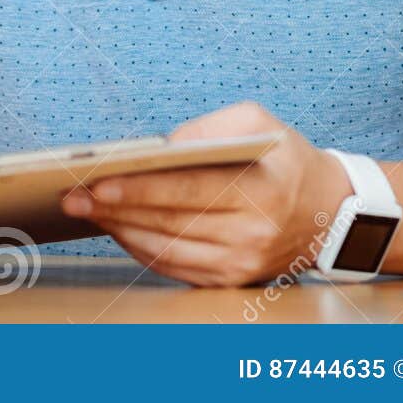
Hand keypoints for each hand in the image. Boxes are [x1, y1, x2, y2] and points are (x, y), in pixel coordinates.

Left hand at [60, 102, 351, 286]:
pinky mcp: (231, 280)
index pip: (188, 191)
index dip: (139, 189)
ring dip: (120, 231)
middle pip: (169, 223)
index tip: (97, 183)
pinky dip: (140, 248)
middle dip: (115, 210)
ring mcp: (242, 263)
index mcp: (262, 189)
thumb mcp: (258, 122)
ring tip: (86, 210)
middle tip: (72, 196)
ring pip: (166, 250)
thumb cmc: (283, 158)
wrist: (329, 213)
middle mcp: (253, 233)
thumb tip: (159, 149)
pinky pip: (174, 267)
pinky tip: (117, 228)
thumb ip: (208, 127)